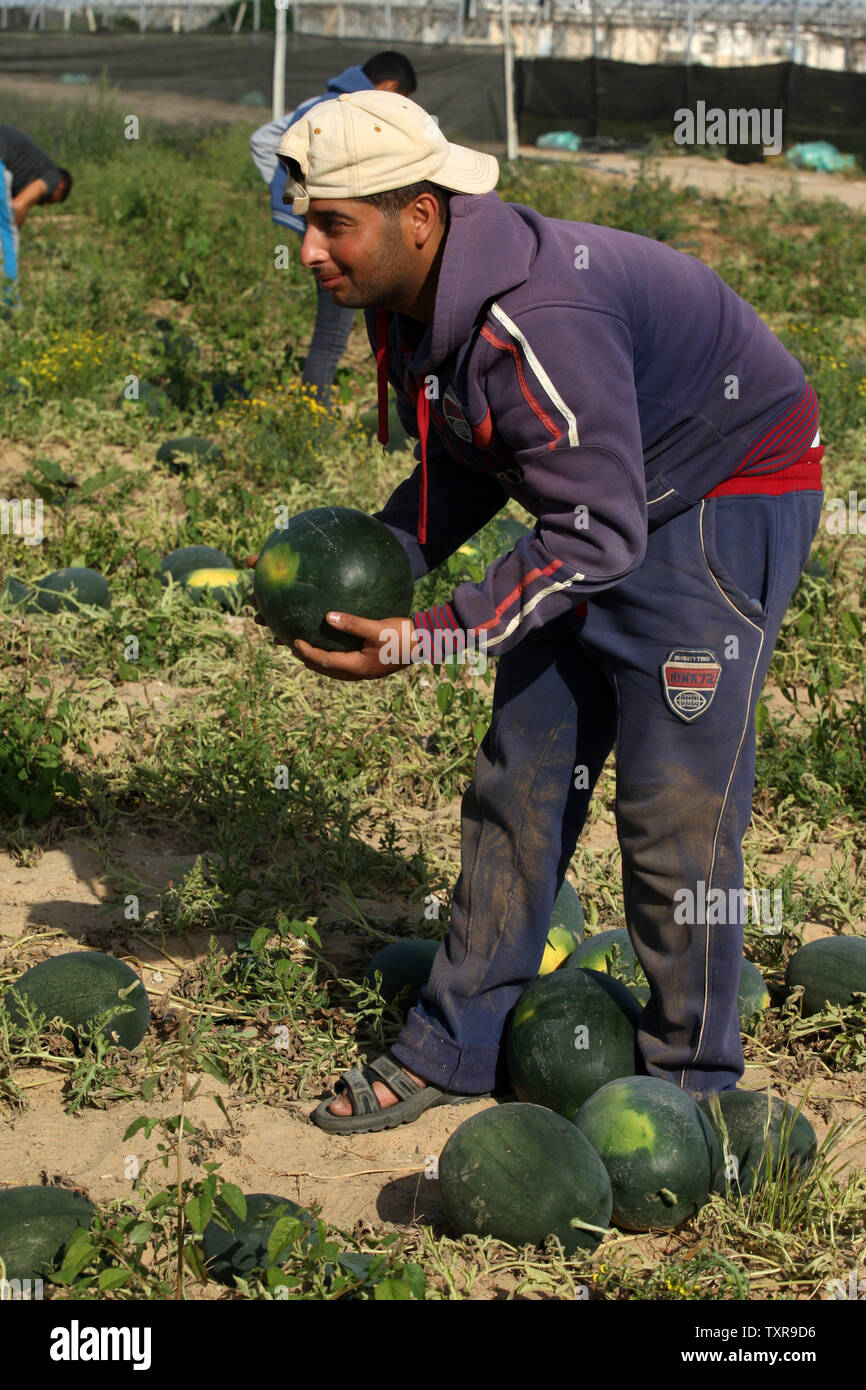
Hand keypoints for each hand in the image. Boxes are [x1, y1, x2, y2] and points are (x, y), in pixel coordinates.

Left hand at [245, 556, 415, 677]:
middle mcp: (360, 672)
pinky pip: (346, 664)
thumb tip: (328, 617)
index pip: (325, 661)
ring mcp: (367, 671)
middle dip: (309, 659)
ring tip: (308, 651)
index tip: (293, 642)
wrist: (428, 644)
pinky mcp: (373, 665)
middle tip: (293, 648)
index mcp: (358, 667)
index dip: (307, 653)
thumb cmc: (404, 635)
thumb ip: (352, 623)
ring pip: (336, 669)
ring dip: (320, 660)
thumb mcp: (377, 628)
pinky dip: (333, 658)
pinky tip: (334, 646)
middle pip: (327, 669)